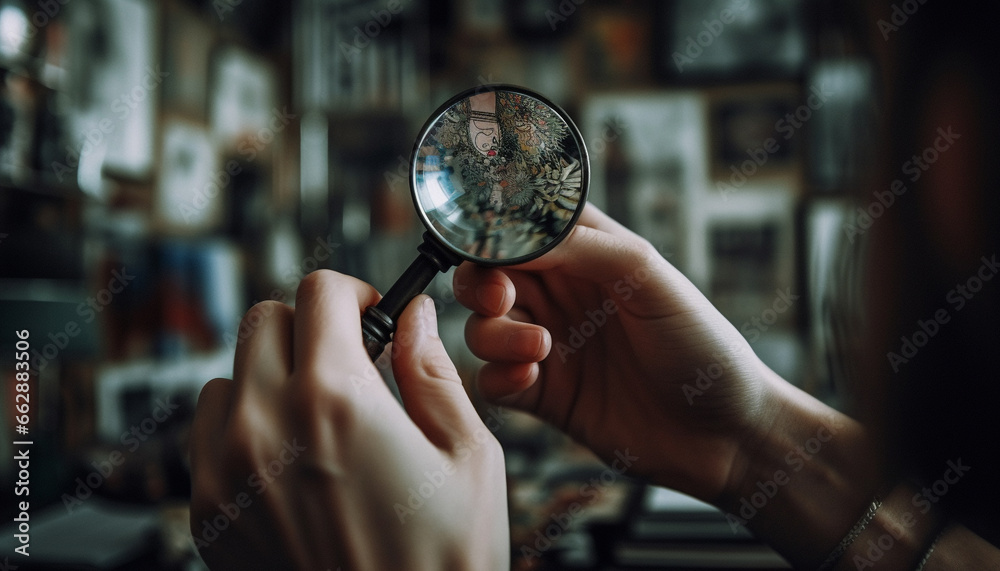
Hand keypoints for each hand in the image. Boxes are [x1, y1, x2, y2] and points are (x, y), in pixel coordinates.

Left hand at [189, 272, 508, 569]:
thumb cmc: (442, 564)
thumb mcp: (469, 458)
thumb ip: (433, 373)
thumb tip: (416, 319)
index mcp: (336, 399)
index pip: (319, 292)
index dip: (353, 291)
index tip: (370, 312)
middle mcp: (266, 425)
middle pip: (264, 320)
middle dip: (309, 327)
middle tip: (349, 361)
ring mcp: (226, 469)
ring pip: (229, 375)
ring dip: (270, 375)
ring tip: (318, 415)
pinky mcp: (208, 510)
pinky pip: (207, 434)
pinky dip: (243, 426)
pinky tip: (290, 460)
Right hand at [455, 204, 775, 501]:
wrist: (724, 432)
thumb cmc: (701, 342)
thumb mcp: (647, 275)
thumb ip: (582, 247)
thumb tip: (515, 234)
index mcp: (586, 255)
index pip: (520, 229)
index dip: (495, 234)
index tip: (490, 249)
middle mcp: (561, 296)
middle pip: (487, 277)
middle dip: (480, 285)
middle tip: (500, 299)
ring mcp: (549, 346)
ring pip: (482, 328)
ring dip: (495, 334)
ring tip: (541, 348)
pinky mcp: (544, 396)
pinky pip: (492, 380)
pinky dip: (499, 377)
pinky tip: (532, 380)